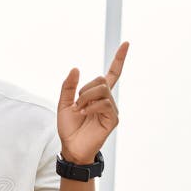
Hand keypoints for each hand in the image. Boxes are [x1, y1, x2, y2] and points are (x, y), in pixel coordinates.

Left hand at [57, 42, 129, 163]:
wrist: (71, 146)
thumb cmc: (69, 128)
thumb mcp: (63, 104)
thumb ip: (68, 87)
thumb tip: (76, 68)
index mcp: (97, 95)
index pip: (112, 74)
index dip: (119, 59)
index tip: (126, 44)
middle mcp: (107, 100)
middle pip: (102, 79)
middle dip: (85, 89)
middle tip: (77, 103)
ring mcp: (112, 109)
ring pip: (102, 90)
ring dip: (85, 98)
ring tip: (79, 110)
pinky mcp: (113, 119)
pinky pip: (104, 103)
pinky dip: (90, 107)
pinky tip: (83, 114)